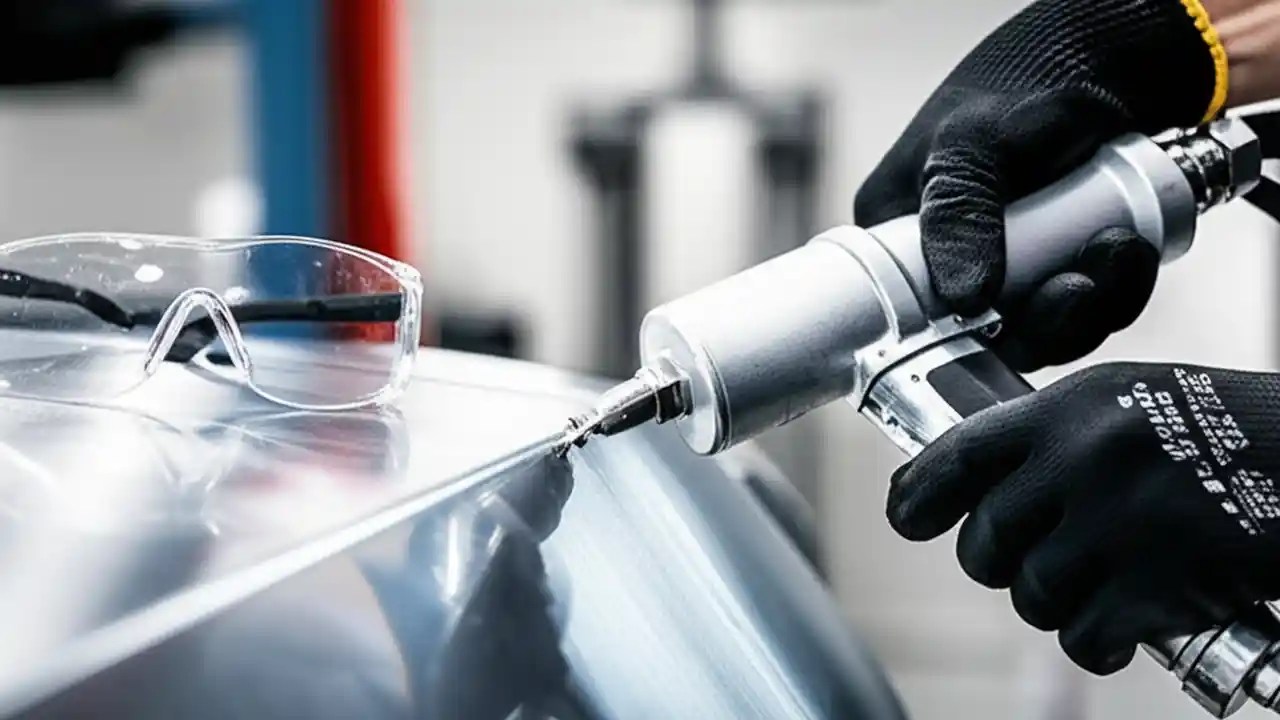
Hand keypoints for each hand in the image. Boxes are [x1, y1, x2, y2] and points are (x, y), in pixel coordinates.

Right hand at [854, 0, 1226, 370]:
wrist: (1098, 65)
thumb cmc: (1014, 89)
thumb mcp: (969, 147)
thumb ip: (959, 216)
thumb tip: (963, 298)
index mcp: (897, 241)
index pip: (910, 321)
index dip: (959, 339)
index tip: (1002, 325)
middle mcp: (949, 265)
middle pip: (987, 338)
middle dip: (1044, 319)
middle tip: (1078, 283)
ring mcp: (1009, 273)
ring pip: (1045, 328)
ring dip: (1092, 304)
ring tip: (1117, 248)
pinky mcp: (1060, 272)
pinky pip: (1089, 310)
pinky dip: (1117, 290)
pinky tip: (1129, 250)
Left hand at [888, 362, 1279, 674]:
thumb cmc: (1232, 435)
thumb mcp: (1130, 403)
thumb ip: (1057, 436)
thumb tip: (986, 484)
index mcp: (1071, 409)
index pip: (961, 454)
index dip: (919, 494)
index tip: (908, 518)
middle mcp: (1083, 460)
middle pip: (986, 541)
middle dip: (1001, 563)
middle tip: (1041, 560)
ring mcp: (1118, 524)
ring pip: (1032, 595)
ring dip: (1056, 604)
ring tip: (1101, 585)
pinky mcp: (1156, 587)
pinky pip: (1084, 637)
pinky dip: (1098, 643)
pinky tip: (1125, 629)